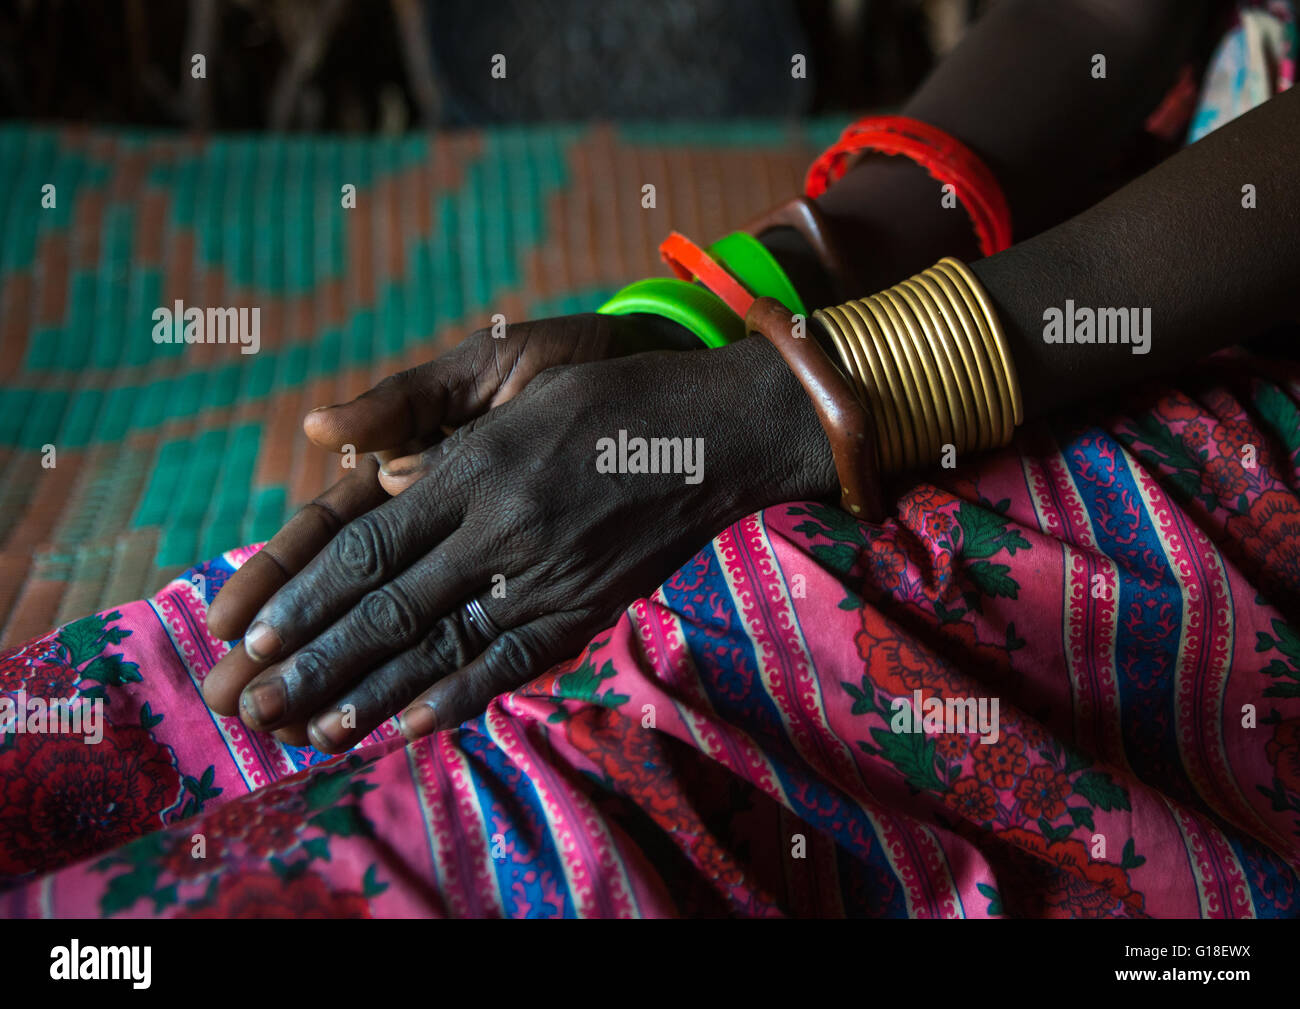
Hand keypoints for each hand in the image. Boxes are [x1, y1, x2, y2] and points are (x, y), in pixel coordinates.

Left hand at [205, 334, 833, 751]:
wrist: (718, 432)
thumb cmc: (608, 393)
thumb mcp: (514, 371)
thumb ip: (417, 408)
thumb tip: (327, 437)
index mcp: (480, 465)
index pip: (370, 543)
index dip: (307, 593)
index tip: (254, 632)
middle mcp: (506, 527)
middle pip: (391, 607)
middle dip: (315, 660)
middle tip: (251, 703)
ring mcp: (550, 576)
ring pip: (444, 647)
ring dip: (371, 693)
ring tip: (310, 730)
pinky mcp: (588, 607)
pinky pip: (516, 663)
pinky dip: (460, 697)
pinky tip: (410, 727)